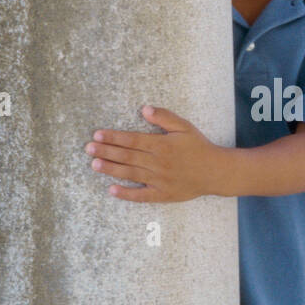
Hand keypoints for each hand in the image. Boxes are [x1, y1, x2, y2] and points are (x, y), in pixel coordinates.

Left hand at [84, 104, 223, 202]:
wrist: (216, 172)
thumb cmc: (199, 147)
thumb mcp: (185, 127)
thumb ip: (164, 117)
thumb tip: (144, 109)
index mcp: (162, 145)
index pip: (132, 140)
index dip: (113, 137)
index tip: (98, 135)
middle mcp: (158, 162)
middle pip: (127, 156)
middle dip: (106, 151)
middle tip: (88, 149)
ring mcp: (160, 180)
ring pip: (131, 173)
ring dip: (111, 169)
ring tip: (94, 165)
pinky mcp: (163, 194)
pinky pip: (142, 196)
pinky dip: (127, 194)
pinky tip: (112, 190)